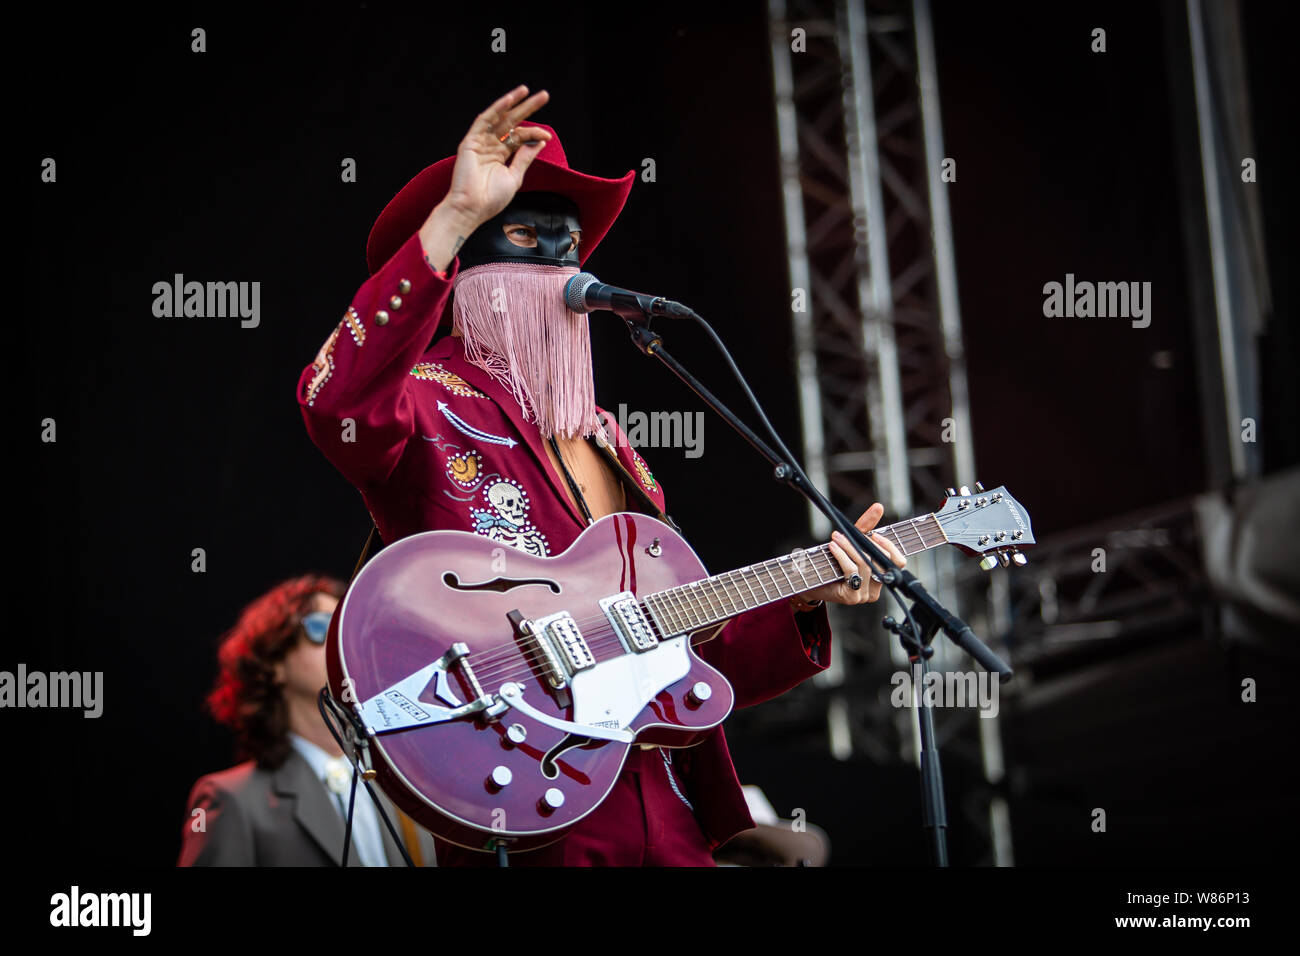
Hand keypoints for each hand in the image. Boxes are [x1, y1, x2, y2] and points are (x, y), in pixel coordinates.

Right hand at [441, 85, 552, 227]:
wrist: (472, 208)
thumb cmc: (491, 199)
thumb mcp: (515, 177)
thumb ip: (525, 158)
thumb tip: (539, 142)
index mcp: (500, 156)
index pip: (519, 137)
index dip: (534, 134)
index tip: (547, 136)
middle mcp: (490, 146)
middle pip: (511, 122)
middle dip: (527, 108)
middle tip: (544, 96)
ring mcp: (480, 142)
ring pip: (499, 117)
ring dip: (512, 103)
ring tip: (526, 90)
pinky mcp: (470, 141)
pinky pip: (484, 120)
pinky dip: (497, 109)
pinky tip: (509, 100)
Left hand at [795, 503, 906, 607]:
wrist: (809, 580)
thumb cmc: (832, 561)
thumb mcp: (851, 542)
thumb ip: (866, 526)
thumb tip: (879, 507)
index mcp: (881, 577)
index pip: (899, 562)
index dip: (890, 546)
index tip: (875, 534)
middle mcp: (876, 589)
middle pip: (880, 561)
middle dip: (863, 544)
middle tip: (845, 533)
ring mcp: (865, 595)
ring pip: (865, 564)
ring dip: (849, 547)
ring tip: (836, 538)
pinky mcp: (852, 597)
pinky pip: (852, 571)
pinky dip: (842, 555)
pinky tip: (833, 547)